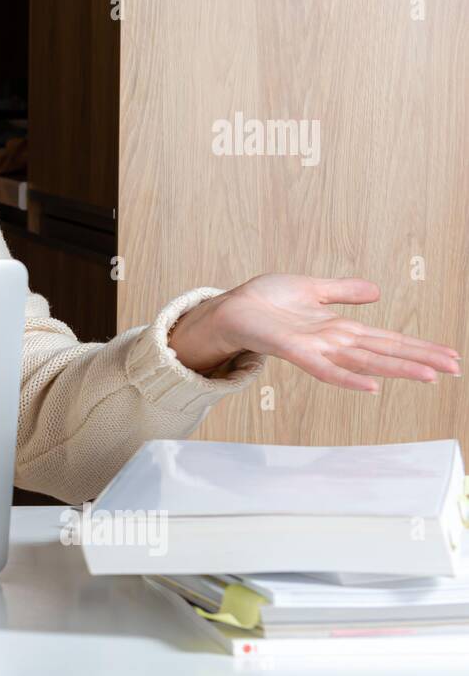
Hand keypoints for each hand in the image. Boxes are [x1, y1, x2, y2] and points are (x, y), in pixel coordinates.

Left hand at [167, 274, 461, 392]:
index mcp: (339, 328)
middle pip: (384, 351)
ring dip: (395, 369)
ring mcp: (315, 348)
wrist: (229, 308)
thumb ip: (343, 292)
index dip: (418, 347)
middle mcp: (332, 341)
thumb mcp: (311, 288)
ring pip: (364, 361)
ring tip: (429, 377)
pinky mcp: (294, 350)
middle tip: (454, 369)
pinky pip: (324, 368)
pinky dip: (348, 378)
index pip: (387, 339)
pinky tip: (371, 386)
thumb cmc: (264, 300)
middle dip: (419, 360)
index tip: (450, 356)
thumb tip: (376, 292)